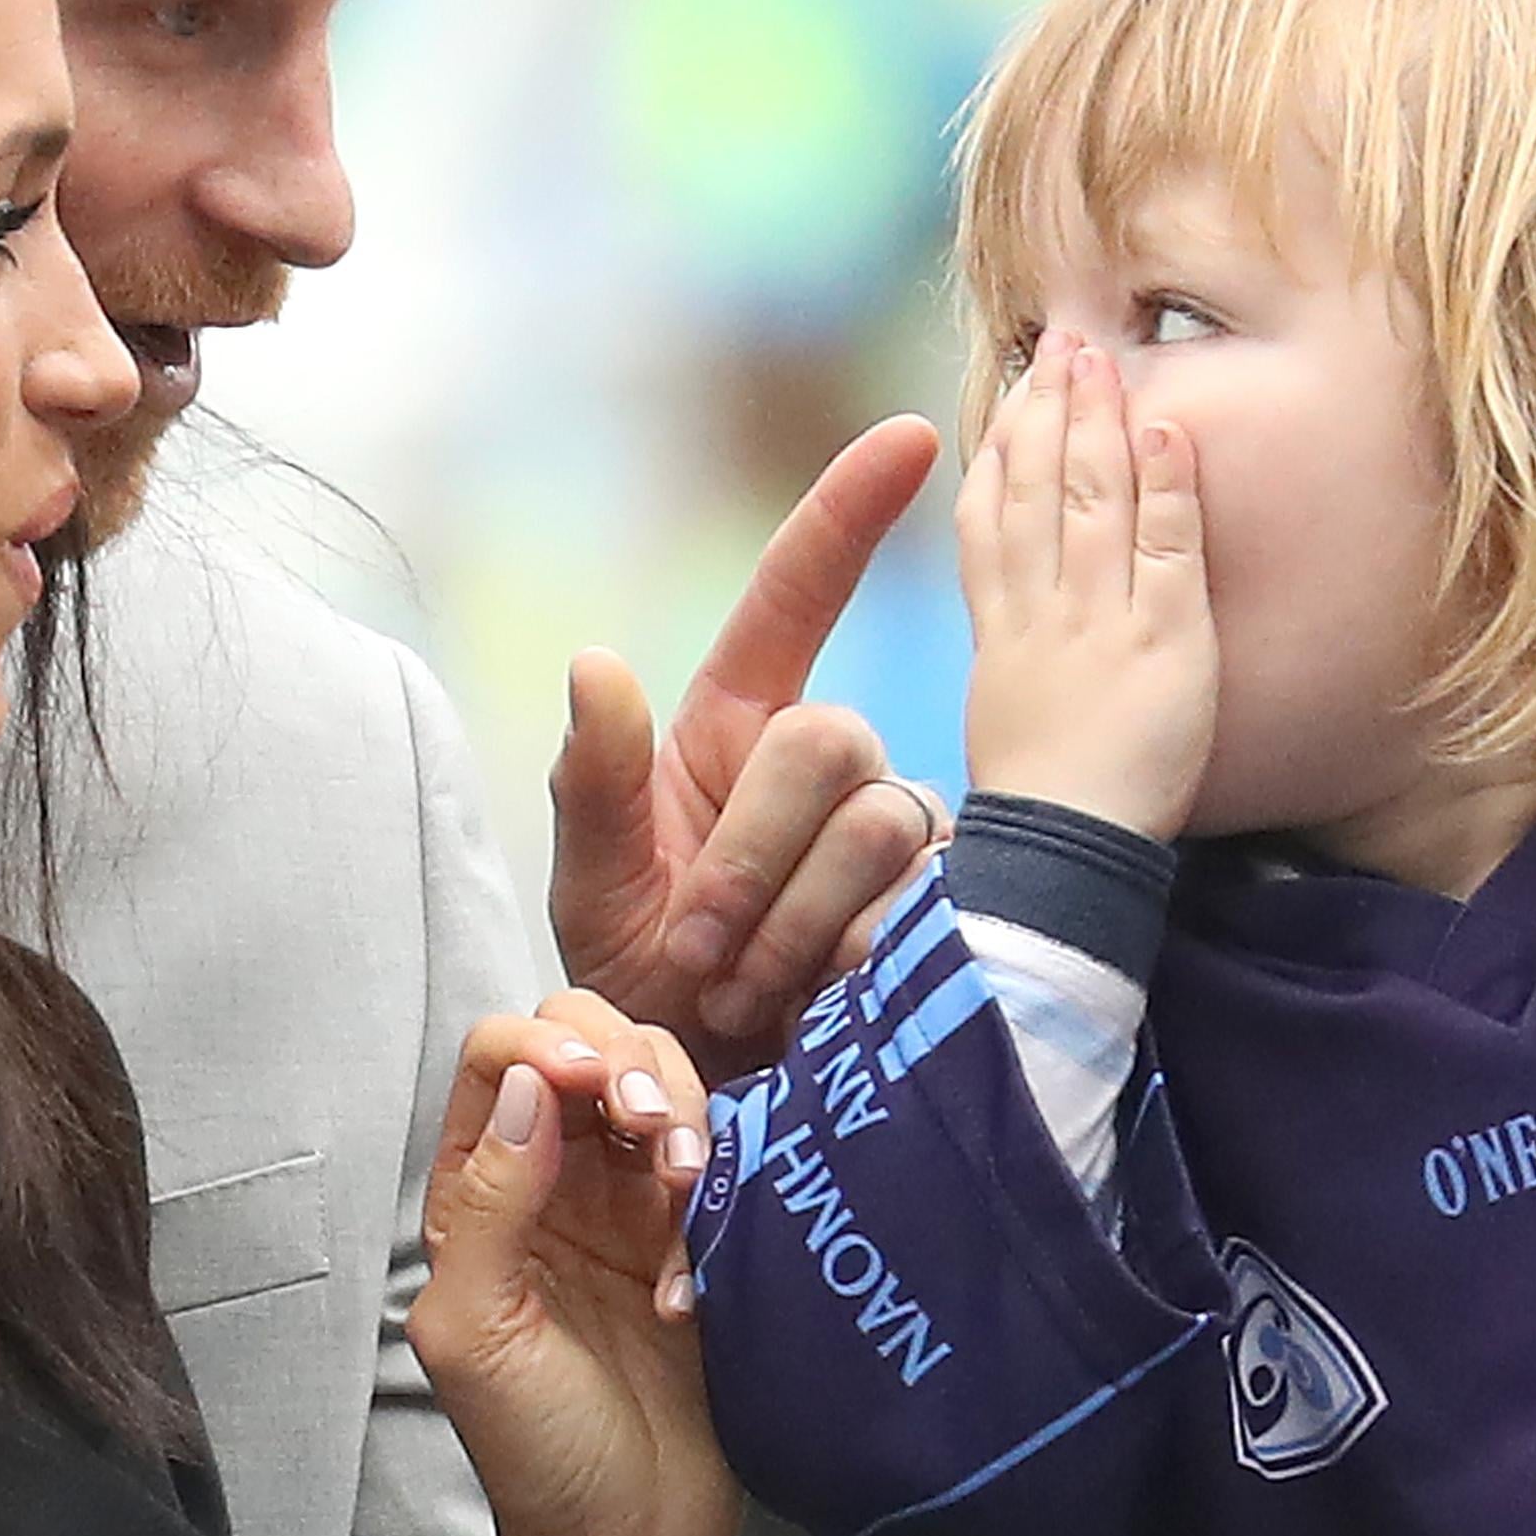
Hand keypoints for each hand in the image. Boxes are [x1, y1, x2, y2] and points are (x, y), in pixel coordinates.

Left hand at [417, 993, 737, 1535]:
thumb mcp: (476, 1329)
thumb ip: (490, 1201)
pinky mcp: (701, 1231)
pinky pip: (722, 1154)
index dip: (544, 1047)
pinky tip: (698, 1267)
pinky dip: (721, 1180)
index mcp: (479, 1195)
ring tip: (687, 1186)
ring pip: (664, 1084)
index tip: (589, 1085)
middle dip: (627, 1062)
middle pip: (590, 1043)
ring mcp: (633, 1201)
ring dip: (682, 1113)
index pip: (500, 1063)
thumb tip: (531, 1082)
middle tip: (649, 1126)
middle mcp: (556, 1179)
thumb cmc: (537, 1453)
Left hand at [551, 418, 949, 1075]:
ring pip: (877, 824)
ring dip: (793, 923)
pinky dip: (841, 965)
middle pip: (826, 738)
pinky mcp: (940, 907)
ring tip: (746, 990)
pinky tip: (810, 1007)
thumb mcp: (595, 886)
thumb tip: (597, 662)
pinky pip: (914, 904)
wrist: (705, 1100)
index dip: (849, 513)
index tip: (911, 435)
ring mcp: (891, 831)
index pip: (797, 596)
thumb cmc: (640, 985)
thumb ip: (595, 781)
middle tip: (702, 951)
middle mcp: (825, 761)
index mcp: (734, 726)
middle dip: (753, 855)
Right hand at [959, 332, 1214, 836]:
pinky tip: (1168, 432)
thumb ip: (1011, 644)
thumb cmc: (1046, 806)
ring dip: (1099, 422)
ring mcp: (1102, 621)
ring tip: (1104, 359)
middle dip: (1049, 410)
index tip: (1014, 394)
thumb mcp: (1004, 710)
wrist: (1068, 857)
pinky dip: (1166, 486)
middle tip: (1063, 342)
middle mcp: (1043, 612)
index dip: (1002, 450)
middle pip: (1040, 489)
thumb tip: (1015, 594)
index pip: (990, 520)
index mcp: (999, 631)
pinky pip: (1165, 547)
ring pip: (1093, 499)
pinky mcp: (1165, 640)